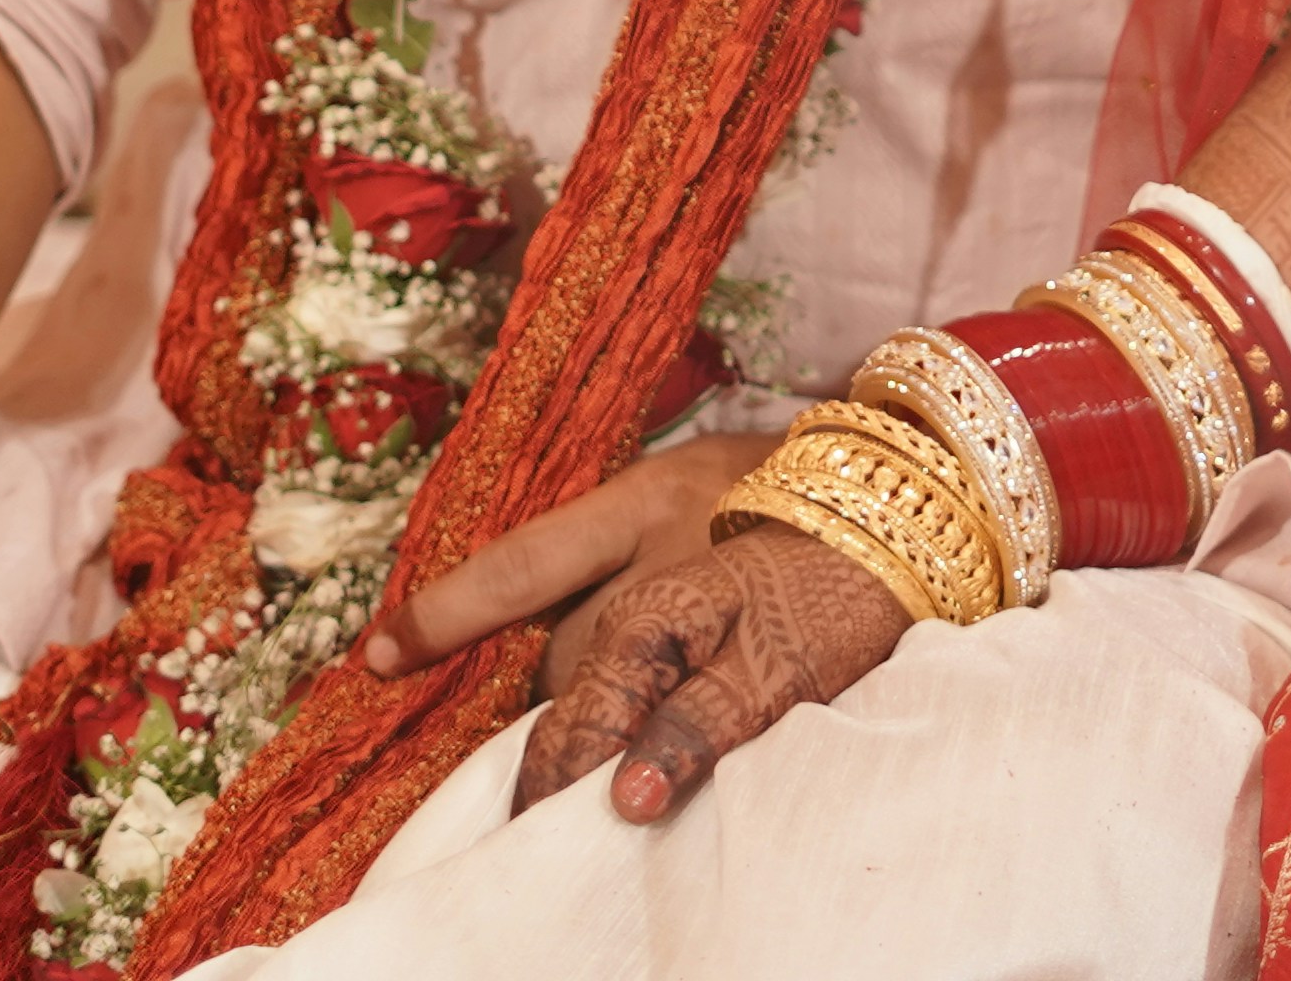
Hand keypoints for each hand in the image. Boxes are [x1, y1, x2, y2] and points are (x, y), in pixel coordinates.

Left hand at [379, 441, 906, 824]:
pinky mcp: (778, 663)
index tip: (379, 657)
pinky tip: (633, 794)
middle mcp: (670, 554)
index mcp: (643, 502)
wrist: (911, 492)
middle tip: (518, 770)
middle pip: (566, 653)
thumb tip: (467, 637)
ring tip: (553, 798)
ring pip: (616, 691)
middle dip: (539, 716)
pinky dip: (661, 755)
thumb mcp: (671, 493)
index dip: (449, 612)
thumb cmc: (773, 495)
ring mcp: (723, 610)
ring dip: (577, 749)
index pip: (524, 562)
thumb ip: (584, 559)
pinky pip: (702, 719)